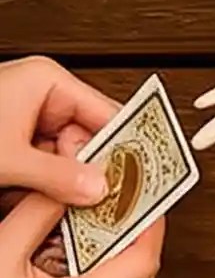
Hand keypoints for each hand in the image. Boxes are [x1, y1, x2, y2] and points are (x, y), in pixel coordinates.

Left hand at [0, 57, 116, 205]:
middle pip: (89, 134)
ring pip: (67, 151)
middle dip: (88, 168)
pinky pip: (46, 159)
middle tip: (96, 195)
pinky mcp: (14, 136)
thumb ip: (58, 176)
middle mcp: (40, 94)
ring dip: (65, 178)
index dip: (124, 146)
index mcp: (46, 80)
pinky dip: (46, 179)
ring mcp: (27, 115)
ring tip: (62, 197)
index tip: (139, 174)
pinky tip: (41, 193)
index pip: (107, 112)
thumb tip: (99, 187)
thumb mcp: (7, 159)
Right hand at [0, 193, 164, 277]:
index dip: (147, 219)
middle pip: (140, 275)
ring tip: (90, 229)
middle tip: (115, 202)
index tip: (141, 191)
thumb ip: (41, 213)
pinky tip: (74, 262)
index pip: (143, 257)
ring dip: (115, 259)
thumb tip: (71, 183)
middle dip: (130, 235)